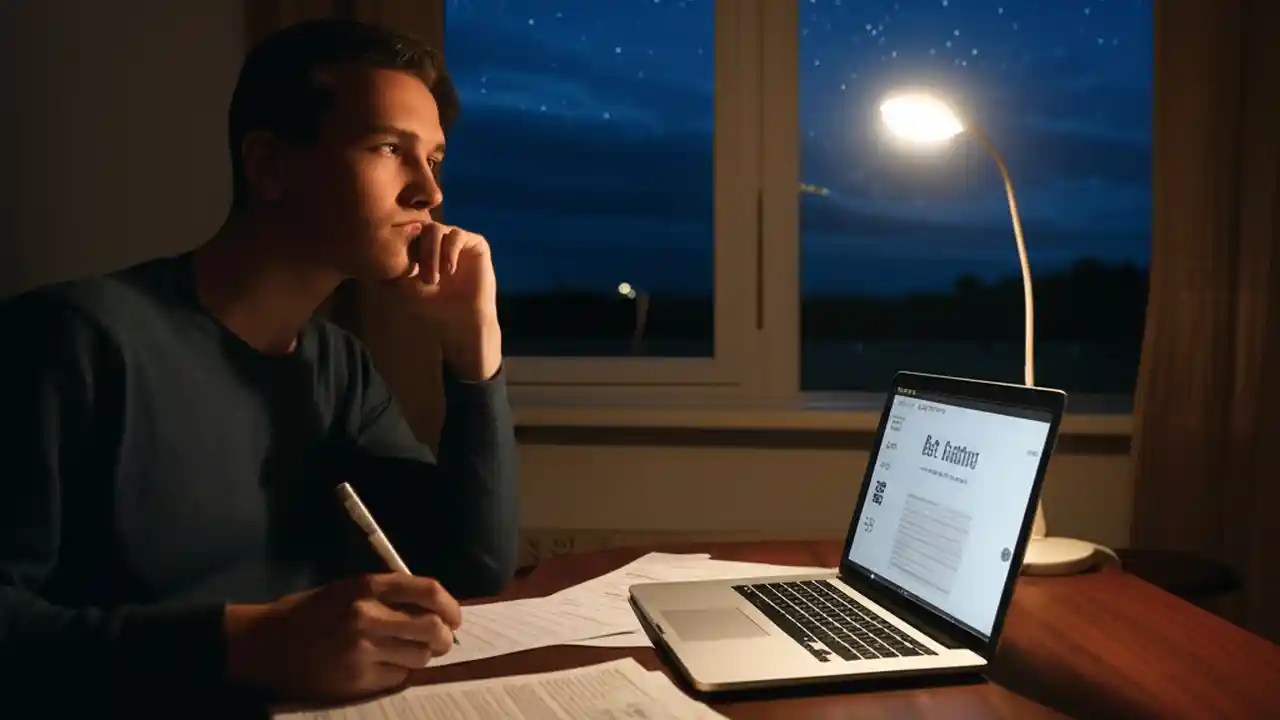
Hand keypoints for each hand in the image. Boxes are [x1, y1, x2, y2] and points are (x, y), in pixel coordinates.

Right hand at [224, 573, 461, 702]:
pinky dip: (399, 672)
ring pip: (420, 657)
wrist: (266, 644)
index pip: (428, 591)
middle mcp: (368, 616)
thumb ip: (387, 595)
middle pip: (433, 629)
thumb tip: (432, 607)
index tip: (455, 616)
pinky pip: (398, 677)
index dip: (450, 605)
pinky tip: (383, 666)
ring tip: (409, 652)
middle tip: (442, 640)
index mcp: (367, 587)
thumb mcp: (347, 590)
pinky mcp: (357, 680)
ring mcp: (363, 651)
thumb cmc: (309, 612)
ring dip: (422, 656)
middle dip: (445, 637)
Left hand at [388, 222, 501, 380]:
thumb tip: (368, 259)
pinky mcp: (476, 243)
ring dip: (432, 255)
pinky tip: (449, 270)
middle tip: (425, 281)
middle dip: (419, 254)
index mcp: (421, 246)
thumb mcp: (405, 289)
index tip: (405, 273)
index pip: (406, 233)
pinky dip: (450, 251)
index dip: (403, 248)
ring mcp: (456, 239)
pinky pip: (457, 235)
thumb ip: (389, 272)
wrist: (462, 320)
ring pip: (436, 229)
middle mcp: (439, 239)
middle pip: (419, 228)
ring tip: (434, 280)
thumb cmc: (434, 306)